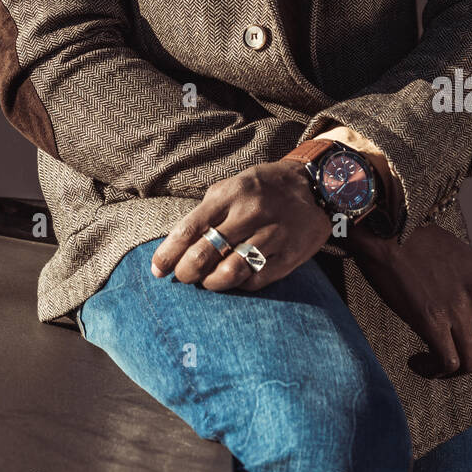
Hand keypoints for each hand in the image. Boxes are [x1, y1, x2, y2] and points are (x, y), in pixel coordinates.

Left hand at [151, 160, 332, 291]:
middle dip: (186, 271)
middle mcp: (251, 214)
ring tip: (206, 281)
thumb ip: (207, 211)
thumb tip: (176, 243)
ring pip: (230, 272)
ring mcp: (272, 236)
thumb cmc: (262, 188)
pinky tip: (234, 279)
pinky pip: (254, 281)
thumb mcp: (233, 186)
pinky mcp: (288, 257)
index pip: (190, 228)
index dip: (169, 253)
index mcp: (231, 194)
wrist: (314, 187)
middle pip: (206, 253)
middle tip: (182, 276)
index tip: (157, 268)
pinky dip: (238, 285)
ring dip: (210, 282)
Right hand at [349, 220, 471, 375]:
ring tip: (431, 365)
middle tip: (452, 365)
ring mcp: (457, 311)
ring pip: (471, 362)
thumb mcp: (455, 254)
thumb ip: (466, 281)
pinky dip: (435, 371)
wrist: (387, 230)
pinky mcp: (433, 322)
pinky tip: (419, 364)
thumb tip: (463, 307)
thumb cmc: (411, 238)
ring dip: (452, 372)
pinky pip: (447, 363)